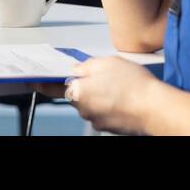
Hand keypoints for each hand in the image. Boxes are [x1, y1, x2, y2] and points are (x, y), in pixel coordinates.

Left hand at [36, 56, 158, 134]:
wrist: (155, 109)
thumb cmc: (133, 85)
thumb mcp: (106, 62)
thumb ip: (86, 65)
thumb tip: (78, 69)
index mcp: (78, 91)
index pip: (52, 87)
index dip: (43, 82)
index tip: (34, 81)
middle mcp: (83, 109)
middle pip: (77, 94)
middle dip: (86, 84)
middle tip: (103, 75)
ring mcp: (96, 120)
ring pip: (92, 103)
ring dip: (101, 94)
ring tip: (120, 85)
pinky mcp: (109, 127)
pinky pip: (105, 112)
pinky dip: (111, 104)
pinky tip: (124, 97)